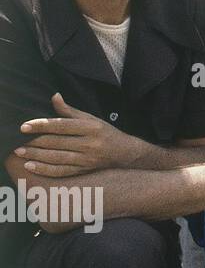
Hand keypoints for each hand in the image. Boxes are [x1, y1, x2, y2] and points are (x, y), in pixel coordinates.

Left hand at [15, 94, 148, 176]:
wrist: (125, 153)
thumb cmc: (105, 133)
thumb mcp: (91, 119)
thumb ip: (70, 110)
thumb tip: (54, 96)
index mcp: (91, 127)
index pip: (62, 125)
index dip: (42, 126)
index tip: (24, 126)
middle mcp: (90, 143)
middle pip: (57, 142)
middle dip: (35, 142)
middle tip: (17, 141)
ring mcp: (88, 158)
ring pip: (57, 157)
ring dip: (36, 155)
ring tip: (20, 152)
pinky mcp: (85, 170)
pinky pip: (62, 171)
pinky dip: (45, 170)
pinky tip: (31, 166)